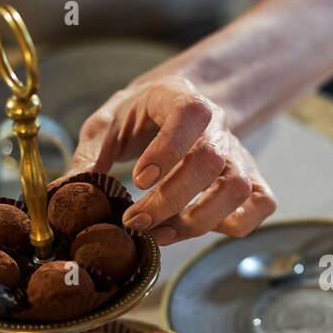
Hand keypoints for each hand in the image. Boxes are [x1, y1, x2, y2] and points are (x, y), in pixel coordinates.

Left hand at [61, 75, 276, 244]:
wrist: (177, 107)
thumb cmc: (139, 116)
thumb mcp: (107, 123)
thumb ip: (90, 154)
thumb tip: (70, 191)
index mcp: (182, 100)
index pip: (191, 114)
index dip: (168, 150)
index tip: (138, 181)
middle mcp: (218, 127)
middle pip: (212, 161)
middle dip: (172, 199)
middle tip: (136, 221)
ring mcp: (238, 154)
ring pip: (240, 189)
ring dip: (200, 220)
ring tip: (163, 233)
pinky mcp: (250, 179)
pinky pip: (262, 204)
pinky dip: (236, 224)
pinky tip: (196, 227)